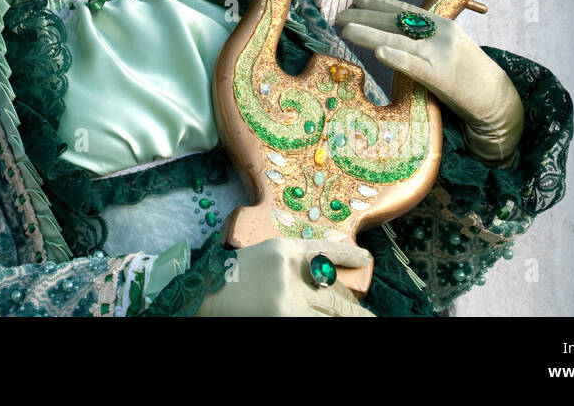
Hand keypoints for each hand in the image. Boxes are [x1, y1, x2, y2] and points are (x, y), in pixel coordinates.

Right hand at [196, 238, 374, 316]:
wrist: (202, 294)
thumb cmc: (231, 276)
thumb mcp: (264, 257)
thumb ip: (294, 264)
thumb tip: (327, 279)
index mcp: (284, 250)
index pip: (326, 251)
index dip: (349, 257)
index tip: (366, 259)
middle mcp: (289, 272)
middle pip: (334, 295)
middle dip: (355, 311)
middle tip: (371, 318)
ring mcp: (287, 298)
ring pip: (331, 313)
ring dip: (348, 319)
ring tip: (364, 322)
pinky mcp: (282, 316)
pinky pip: (313, 322)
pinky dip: (323, 322)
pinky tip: (333, 324)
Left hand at [336, 0, 523, 164]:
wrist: (496, 98)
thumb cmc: (467, 73)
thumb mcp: (446, 46)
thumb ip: (423, 36)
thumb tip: (390, 29)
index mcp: (441, 24)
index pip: (403, 9)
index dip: (377, 2)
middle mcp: (441, 34)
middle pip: (396, 21)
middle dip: (364, 17)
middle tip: (338, 15)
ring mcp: (441, 54)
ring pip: (398, 40)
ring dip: (369, 33)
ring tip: (346, 30)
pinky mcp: (443, 77)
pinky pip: (414, 65)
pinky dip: (396, 57)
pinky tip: (378, 52)